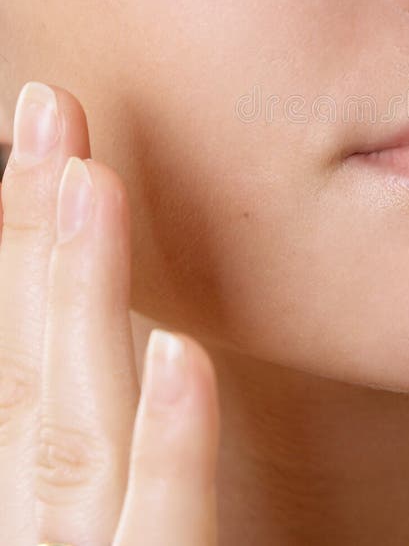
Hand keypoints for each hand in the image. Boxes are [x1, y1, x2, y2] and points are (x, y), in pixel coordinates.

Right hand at [0, 82, 220, 545]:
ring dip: (79, 300)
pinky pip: (165, 536)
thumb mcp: (116, 528)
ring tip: (93, 181)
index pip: (24, 358)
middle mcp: (44, 531)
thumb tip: (149, 338)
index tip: (50, 143)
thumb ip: (122, 452)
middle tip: (51, 106)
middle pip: (31, 370)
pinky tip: (183, 354)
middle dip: (34, 233)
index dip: (26, 244)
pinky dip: (171, 450)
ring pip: (72, 436)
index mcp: (37, 502)